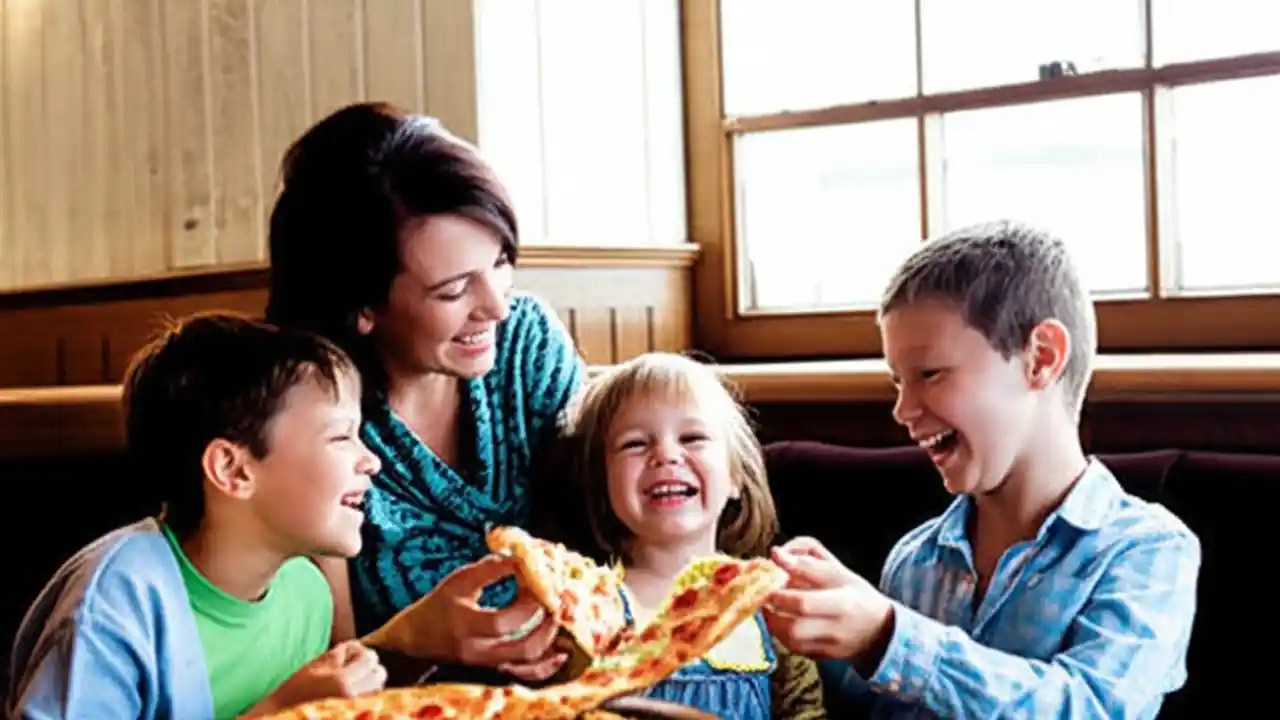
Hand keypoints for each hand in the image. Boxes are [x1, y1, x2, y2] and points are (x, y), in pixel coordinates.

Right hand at [244, 640, 385, 715]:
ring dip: (369, 682)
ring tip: (351, 682)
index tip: (348, 657)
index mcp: (342, 682)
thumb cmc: (295, 690)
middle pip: (379, 674)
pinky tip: (351, 695)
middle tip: (351, 669)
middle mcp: (353, 698)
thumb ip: (339, 654)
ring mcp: (355, 709)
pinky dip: (366, 696)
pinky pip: (372, 703)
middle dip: (368, 668)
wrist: (283, 715)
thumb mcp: (315, 666)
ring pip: (378, 689)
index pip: (370, 658)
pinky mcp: (355, 716)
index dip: (360, 653)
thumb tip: (357, 647)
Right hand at [361, 554, 567, 682]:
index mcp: (465, 626)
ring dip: (549, 640)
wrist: (417, 640)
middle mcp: (477, 651)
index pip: (505, 621)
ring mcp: (487, 665)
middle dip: (545, 623)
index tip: (534, 582)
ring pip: (527, 663)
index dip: (527, 601)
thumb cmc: (438, 605)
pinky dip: (545, 664)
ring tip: (556, 617)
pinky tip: (559, 653)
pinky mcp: (493, 670)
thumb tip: (520, 557)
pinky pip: (525, 673)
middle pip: (523, 647)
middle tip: (554, 601)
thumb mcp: (458, 581)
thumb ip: (488, 569)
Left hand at [763, 537, 895, 666]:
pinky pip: (793, 648)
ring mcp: (829, 647)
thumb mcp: (838, 571)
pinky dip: (780, 633)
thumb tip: (776, 555)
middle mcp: (837, 629)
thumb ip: (807, 561)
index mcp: (844, 602)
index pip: (805, 603)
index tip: (770, 579)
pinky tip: (781, 619)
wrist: (878, 630)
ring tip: (770, 605)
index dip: (781, 592)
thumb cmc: (855, 594)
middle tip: (766, 594)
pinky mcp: (821, 657)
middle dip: (773, 610)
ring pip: (791, 641)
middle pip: (795, 628)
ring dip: (773, 622)